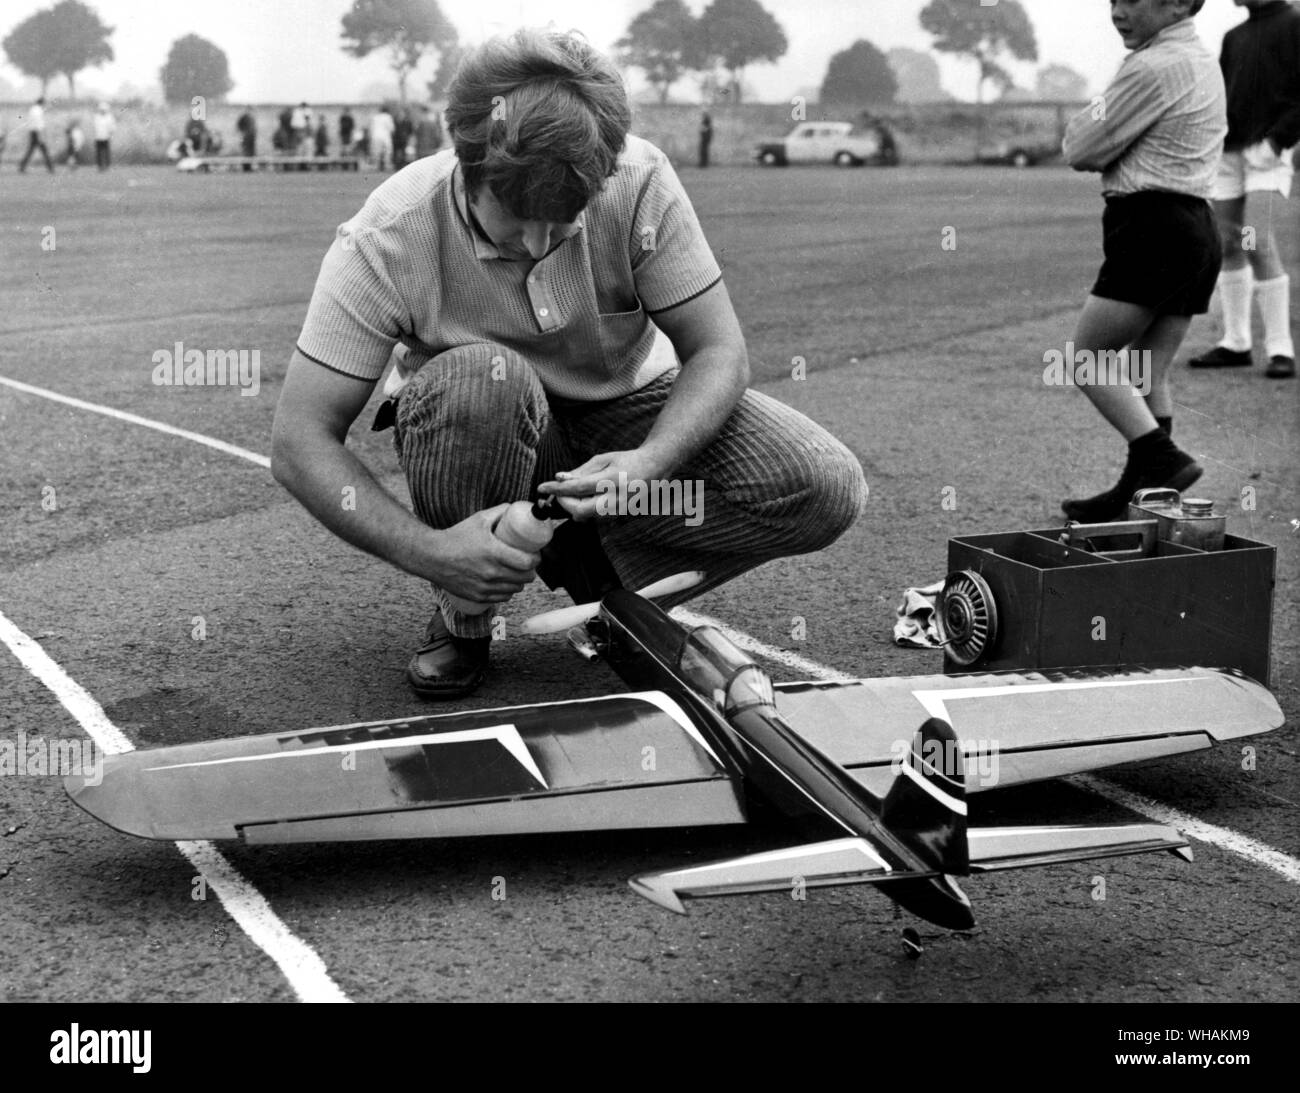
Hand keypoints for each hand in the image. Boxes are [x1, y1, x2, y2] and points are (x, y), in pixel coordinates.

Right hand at [427, 504, 539, 602]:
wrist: (432, 557)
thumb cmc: (455, 537)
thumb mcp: (479, 519)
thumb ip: (500, 511)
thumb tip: (516, 508)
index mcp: (494, 553)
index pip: (528, 562)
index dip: (536, 559)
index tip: (535, 554)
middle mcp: (491, 573)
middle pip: (525, 578)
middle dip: (531, 570)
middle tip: (528, 563)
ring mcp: (485, 587)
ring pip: (516, 589)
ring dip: (520, 581)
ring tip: (518, 572)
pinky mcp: (478, 596)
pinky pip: (503, 597)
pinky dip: (508, 591)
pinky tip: (507, 583)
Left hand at [538, 450, 666, 522]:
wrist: (654, 468)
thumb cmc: (626, 460)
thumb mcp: (603, 459)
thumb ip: (581, 470)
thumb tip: (560, 479)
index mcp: (611, 479)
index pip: (577, 488)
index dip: (557, 489)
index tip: (542, 487)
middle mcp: (616, 498)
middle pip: (580, 511)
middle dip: (565, 504)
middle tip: (559, 493)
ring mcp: (619, 509)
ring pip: (587, 517)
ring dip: (575, 507)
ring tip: (575, 493)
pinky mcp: (620, 515)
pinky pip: (595, 517)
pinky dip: (585, 509)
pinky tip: (588, 498)